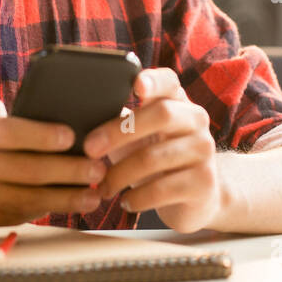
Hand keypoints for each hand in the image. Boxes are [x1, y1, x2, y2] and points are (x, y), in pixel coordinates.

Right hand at [0, 92, 106, 233]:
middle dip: (69, 170)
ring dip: (63, 198)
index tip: (74, 137)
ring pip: (25, 199)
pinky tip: (56, 207)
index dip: (48, 136)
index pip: (15, 133)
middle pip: (29, 169)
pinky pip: (9, 216)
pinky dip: (37, 212)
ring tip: (90, 195)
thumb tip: (18, 115)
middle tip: (96, 168)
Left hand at [83, 68, 220, 233]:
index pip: (169, 81)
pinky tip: (126, 202)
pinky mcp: (203, 182)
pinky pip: (161, 189)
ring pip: (154, 157)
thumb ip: (120, 121)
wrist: (199, 196)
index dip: (154, 80)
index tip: (136, 85)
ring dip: (119, 174)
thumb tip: (78, 114)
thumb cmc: (158, 159)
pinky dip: (136, 198)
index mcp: (178, 102)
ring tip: (102, 187)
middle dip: (118, 131)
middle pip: (161, 115)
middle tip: (89, 149)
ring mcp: (204, 151)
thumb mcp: (140, 137)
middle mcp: (196, 121)